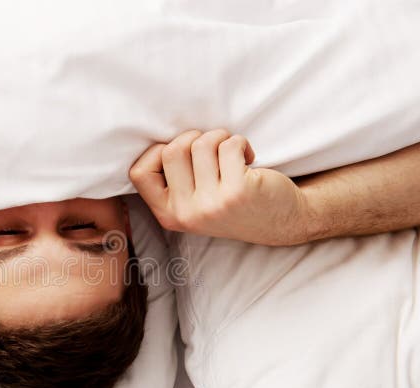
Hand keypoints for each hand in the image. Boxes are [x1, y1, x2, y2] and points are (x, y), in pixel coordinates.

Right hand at [129, 129, 313, 245]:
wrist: (280, 220)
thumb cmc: (231, 201)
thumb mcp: (192, 202)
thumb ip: (172, 179)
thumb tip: (159, 136)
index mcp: (168, 215)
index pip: (138, 173)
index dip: (156, 153)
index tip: (181, 155)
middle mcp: (186, 214)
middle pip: (171, 150)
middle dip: (193, 138)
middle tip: (212, 150)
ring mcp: (211, 204)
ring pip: (201, 143)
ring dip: (219, 138)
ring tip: (231, 153)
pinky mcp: (238, 190)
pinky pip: (229, 144)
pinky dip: (241, 142)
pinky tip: (248, 158)